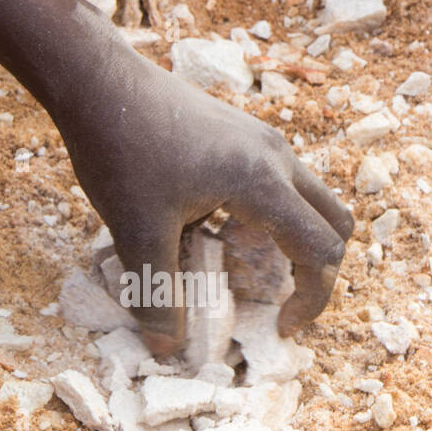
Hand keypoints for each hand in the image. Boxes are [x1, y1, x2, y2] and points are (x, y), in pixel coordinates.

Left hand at [56, 49, 353, 352]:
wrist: (96, 79)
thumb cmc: (119, 149)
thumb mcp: (135, 232)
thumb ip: (156, 296)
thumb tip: (166, 351)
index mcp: (263, 183)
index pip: (322, 250)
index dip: (313, 298)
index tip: (280, 326)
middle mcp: (276, 157)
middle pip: (335, 221)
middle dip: (316, 269)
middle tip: (278, 302)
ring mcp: (262, 140)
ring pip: (309, 199)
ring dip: (292, 239)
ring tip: (240, 266)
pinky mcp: (243, 133)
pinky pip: (281, 182)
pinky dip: (270, 216)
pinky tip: (215, 228)